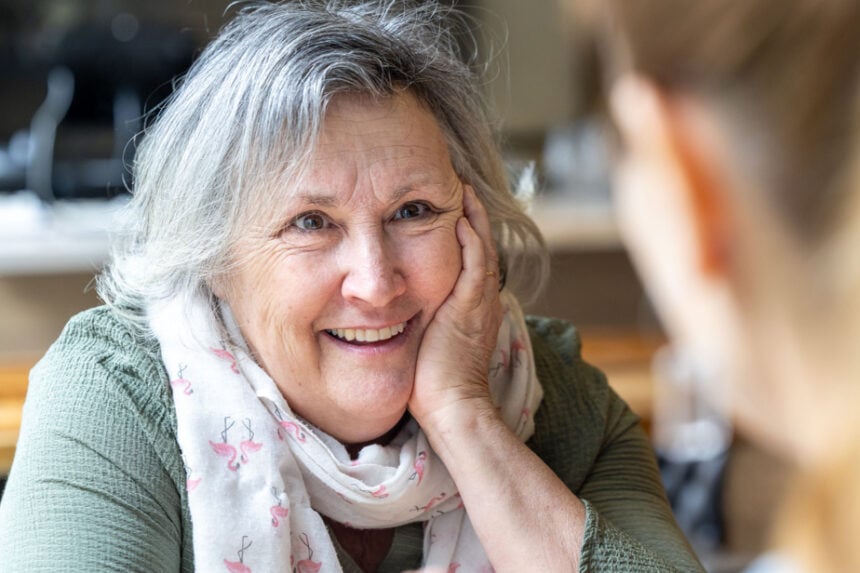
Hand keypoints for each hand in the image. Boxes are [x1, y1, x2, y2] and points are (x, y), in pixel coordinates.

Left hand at [408, 185, 502, 433]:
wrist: (450, 407)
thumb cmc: (432, 383)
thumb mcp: (426, 339)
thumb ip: (420, 316)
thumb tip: (394, 304)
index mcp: (472, 308)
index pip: (473, 261)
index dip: (467, 235)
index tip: (452, 212)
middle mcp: (482, 301)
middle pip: (482, 248)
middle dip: (473, 217)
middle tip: (461, 189)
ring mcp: (479, 303)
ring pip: (482, 250)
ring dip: (474, 219)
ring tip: (463, 192)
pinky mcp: (471, 308)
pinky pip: (476, 266)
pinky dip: (471, 241)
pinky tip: (461, 220)